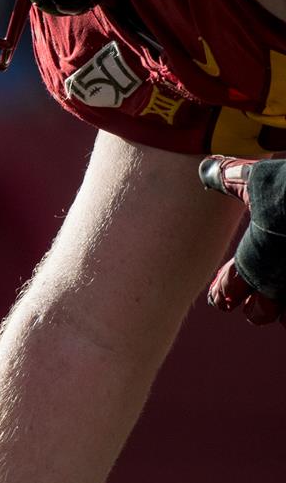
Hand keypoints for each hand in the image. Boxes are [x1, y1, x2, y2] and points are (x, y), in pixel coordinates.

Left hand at [200, 155, 285, 322]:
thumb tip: (205, 168)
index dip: (223, 291)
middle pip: (259, 314)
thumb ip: (230, 178)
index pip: (227, 289)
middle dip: (258, 308)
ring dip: (285, 311)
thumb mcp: (256, 179)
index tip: (220, 296)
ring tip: (284, 301)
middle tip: (258, 301)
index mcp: (252, 260)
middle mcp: (278, 281)